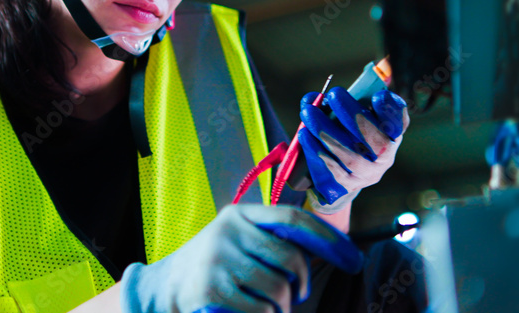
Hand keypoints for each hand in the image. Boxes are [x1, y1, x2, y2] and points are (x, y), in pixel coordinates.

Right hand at [120, 204, 362, 312]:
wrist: (164, 287)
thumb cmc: (215, 265)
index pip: (294, 219)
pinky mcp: (211, 290)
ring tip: (271, 307)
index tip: (354, 259)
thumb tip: (334, 248)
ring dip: (282, 306)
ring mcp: (218, 260)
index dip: (328, 239)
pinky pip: (260, 310)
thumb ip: (274, 239)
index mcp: (241, 214)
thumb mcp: (239, 240)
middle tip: (296, 296)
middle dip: (301, 283)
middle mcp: (229, 231)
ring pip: (278, 288)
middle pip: (291, 257)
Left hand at [298, 88, 409, 213]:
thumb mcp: (349, 112)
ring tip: (309, 113)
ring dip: (328, 133)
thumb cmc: (347, 130)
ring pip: (351, 158)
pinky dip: (317, 151)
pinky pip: (332, 171)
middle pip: (376, 141)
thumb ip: (340, 100)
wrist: (341, 166)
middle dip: (353, 115)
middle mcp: (385, 157)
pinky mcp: (347, 185)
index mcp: (392, 134)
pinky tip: (305, 135)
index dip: (391, 112)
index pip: (399, 123)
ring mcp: (367, 174)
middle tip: (333, 94)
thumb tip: (313, 98)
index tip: (377, 97)